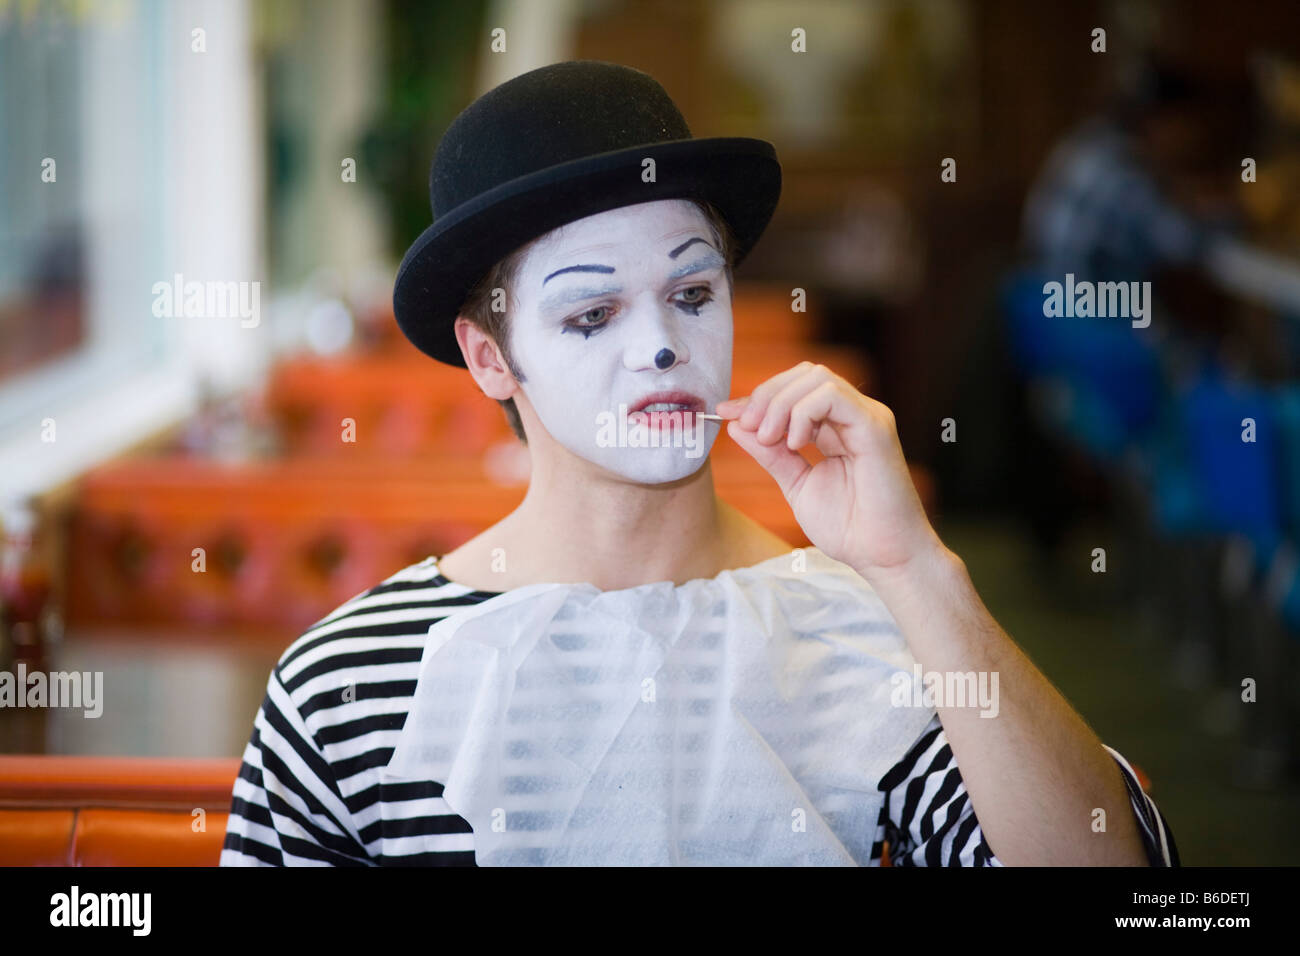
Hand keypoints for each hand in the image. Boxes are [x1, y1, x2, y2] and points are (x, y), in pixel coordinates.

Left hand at [715, 362, 941, 577]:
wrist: (880, 556)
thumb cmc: (848, 527)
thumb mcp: (795, 483)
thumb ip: (770, 454)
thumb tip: (736, 424)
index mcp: (837, 427)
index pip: (795, 389)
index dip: (758, 397)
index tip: (725, 413)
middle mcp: (853, 415)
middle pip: (804, 374)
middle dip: (766, 395)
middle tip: (750, 428)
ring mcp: (866, 417)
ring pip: (816, 378)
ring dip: (781, 404)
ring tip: (771, 440)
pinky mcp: (875, 426)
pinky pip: (831, 396)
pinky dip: (803, 413)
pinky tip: (795, 443)